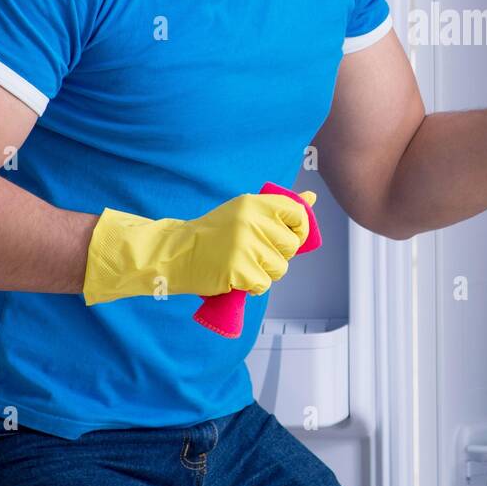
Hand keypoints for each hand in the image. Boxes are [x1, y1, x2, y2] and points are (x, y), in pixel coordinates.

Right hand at [82, 190, 316, 305]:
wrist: (174, 252)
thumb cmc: (212, 234)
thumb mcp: (243, 211)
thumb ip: (278, 208)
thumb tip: (312, 198)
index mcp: (255, 203)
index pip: (298, 213)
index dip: (299, 229)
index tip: (287, 237)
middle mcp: (252, 221)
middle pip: (291, 246)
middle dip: (278, 255)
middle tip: (255, 254)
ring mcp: (245, 245)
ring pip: (280, 268)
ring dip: (265, 273)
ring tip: (243, 265)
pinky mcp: (239, 269)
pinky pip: (263, 285)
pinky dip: (253, 287)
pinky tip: (236, 277)